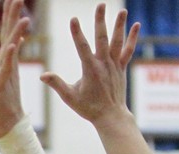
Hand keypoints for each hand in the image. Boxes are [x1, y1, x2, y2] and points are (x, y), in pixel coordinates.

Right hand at [0, 0, 32, 136]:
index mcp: (9, 60)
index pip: (11, 33)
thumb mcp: (11, 76)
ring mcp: (0, 73)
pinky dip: (9, 56)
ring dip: (15, 32)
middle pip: (8, 34)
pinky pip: (6, 69)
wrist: (4, 124)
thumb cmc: (7, 103)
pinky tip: (14, 45)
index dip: (13, 15)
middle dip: (12, 15)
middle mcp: (3, 63)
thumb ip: (13, 58)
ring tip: (24, 17)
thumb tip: (17, 41)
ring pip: (9, 48)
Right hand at [40, 4, 139, 128]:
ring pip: (117, 42)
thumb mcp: (70, 98)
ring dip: (119, 25)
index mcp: (90, 70)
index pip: (82, 47)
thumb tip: (42, 75)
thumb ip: (57, 84)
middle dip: (101, 21)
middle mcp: (104, 64)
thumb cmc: (89, 108)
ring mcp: (114, 65)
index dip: (77, 33)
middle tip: (101, 5)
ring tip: (122, 11)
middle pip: (102, 38)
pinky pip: (128, 50)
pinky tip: (136, 25)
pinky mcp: (121, 68)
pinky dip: (132, 38)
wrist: (111, 117)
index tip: (73, 19)